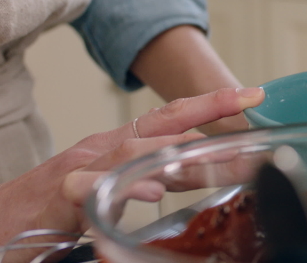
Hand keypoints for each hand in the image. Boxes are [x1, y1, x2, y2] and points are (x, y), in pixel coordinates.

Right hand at [0, 87, 263, 262]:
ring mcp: (78, 169)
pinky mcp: (56, 199)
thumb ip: (146, 180)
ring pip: (130, 149)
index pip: (172, 117)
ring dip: (173, 149)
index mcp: (118, 147)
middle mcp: (102, 149)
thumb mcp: (111, 190)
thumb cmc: (52, 212)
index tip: (254, 94)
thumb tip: (186, 177)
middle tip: (249, 104)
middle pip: (161, 122)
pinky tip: (150, 192)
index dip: (213, 103)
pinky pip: (88, 187)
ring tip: (212, 153)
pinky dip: (120, 187)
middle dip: (207, 108)